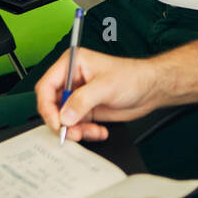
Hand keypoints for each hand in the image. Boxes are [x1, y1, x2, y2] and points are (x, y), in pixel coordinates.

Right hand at [34, 47, 164, 142]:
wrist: (151, 89)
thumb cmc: (133, 76)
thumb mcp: (106, 86)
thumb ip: (82, 101)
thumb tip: (64, 116)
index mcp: (72, 64)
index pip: (46, 86)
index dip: (47, 106)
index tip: (56, 122)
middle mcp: (72, 80)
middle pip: (52, 105)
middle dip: (61, 122)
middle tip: (72, 133)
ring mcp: (78, 96)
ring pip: (63, 119)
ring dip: (75, 130)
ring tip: (90, 132)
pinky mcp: (86, 110)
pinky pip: (76, 126)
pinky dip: (85, 132)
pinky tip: (99, 131)